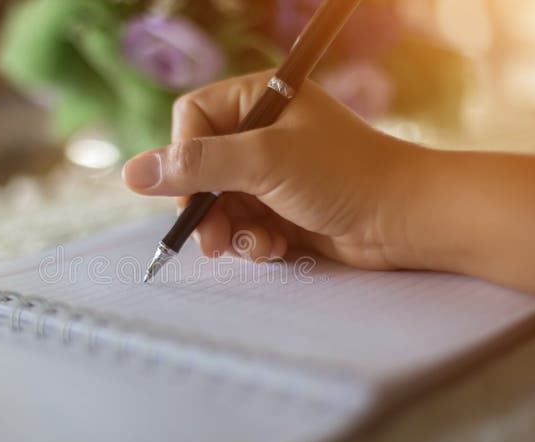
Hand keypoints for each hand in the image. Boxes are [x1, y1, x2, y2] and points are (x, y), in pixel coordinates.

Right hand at [122, 70, 420, 268]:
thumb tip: (132, 173)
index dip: (185, 157)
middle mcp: (260, 133)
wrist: (401, 220)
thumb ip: (199, 165)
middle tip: (211, 236)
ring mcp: (269, 173)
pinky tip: (273, 248)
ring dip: (229, 229)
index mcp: (258, 99)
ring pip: (217, 203)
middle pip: (199, 168)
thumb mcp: (266, 161)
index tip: (191, 192)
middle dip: (205, 205)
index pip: (192, 120)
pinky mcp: (278, 208)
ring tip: (253, 243)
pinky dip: (250, 241)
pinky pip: (241, 225)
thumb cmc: (343, 175)